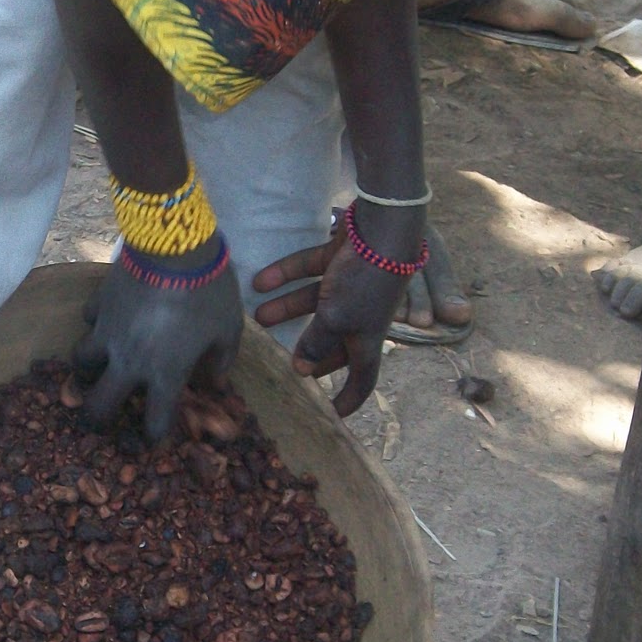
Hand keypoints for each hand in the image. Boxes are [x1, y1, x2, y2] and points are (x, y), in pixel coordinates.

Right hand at [75, 237, 242, 441]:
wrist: (175, 246)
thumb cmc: (209, 291)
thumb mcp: (228, 329)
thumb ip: (221, 361)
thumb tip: (215, 383)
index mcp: (165, 373)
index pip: (155, 422)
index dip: (155, 435)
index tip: (155, 435)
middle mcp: (129, 361)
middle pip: (99, 405)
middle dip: (98, 418)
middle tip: (102, 415)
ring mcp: (108, 333)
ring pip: (81, 364)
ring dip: (89, 368)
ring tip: (98, 363)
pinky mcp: (99, 305)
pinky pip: (89, 321)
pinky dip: (97, 323)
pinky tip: (108, 317)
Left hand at [251, 206, 419, 415]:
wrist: (384, 225)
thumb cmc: (365, 280)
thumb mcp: (338, 319)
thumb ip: (317, 343)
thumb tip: (302, 369)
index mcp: (367, 337)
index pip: (362, 378)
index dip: (350, 399)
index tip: (335, 416)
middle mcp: (360, 313)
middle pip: (334, 340)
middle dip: (310, 351)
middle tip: (287, 364)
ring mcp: (351, 284)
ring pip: (315, 303)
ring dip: (286, 310)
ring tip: (257, 318)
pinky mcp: (341, 256)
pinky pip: (310, 271)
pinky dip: (286, 275)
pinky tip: (259, 282)